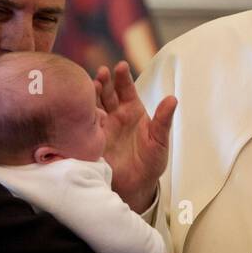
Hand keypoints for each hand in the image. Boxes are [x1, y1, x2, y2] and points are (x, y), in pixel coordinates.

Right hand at [94, 60, 175, 208]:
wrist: (136, 186)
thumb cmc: (151, 162)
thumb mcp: (160, 141)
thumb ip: (163, 120)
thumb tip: (173, 99)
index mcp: (132, 110)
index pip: (126, 88)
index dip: (122, 77)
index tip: (121, 66)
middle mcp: (114, 114)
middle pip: (106, 92)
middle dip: (103, 81)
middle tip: (102, 73)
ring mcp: (100, 125)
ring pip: (92, 105)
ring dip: (90, 95)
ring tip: (90, 86)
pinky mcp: (90, 139)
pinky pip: (83, 125)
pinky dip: (80, 116)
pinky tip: (78, 109)